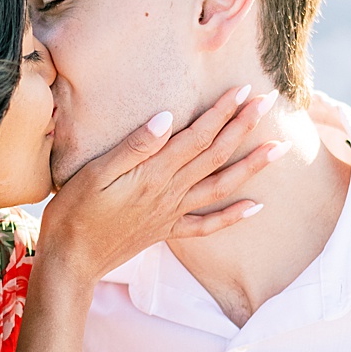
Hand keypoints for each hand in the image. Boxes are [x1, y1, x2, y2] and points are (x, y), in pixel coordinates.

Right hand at [38, 88, 280, 284]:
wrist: (70, 261)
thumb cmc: (74, 213)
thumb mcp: (94, 173)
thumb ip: (134, 146)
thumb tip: (168, 118)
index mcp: (154, 173)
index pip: (197, 135)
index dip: (221, 111)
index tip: (243, 90)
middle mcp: (170, 192)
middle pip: (216, 154)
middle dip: (244, 126)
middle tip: (269, 102)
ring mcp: (172, 213)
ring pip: (222, 186)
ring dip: (253, 166)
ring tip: (279, 148)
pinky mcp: (167, 230)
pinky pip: (208, 225)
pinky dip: (234, 216)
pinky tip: (257, 208)